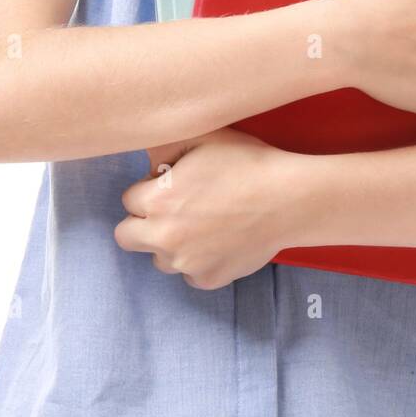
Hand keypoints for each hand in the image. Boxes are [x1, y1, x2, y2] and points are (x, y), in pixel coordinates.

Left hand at [114, 128, 299, 289]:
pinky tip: (220, 240)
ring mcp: (186, 264)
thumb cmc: (247, 162)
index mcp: (157, 201)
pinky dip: (199, 261)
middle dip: (143, 222)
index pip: (128, 199)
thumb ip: (165, 144)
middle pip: (126, 237)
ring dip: (170, 244)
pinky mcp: (208, 279)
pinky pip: (190, 274)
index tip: (169, 185)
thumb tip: (146, 156)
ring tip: (202, 224)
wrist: (288, 199)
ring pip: (159, 258)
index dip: (149, 189)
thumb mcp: (205, 137)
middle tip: (172, 209)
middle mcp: (164, 237)